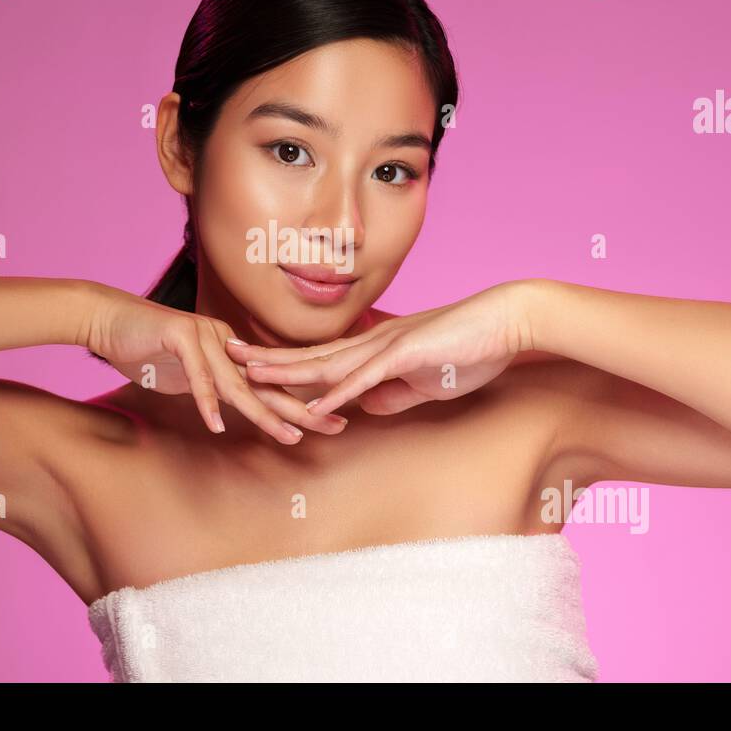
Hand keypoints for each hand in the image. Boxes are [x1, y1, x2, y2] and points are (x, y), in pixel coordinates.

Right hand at [81, 284, 347, 442]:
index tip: (332, 421)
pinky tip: (216, 425)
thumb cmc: (145, 348)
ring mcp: (204, 336)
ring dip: (263, 413)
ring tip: (289, 437)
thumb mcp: (185, 375)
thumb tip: (230, 407)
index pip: (270, 384)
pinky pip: (197, 376)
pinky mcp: (179, 336)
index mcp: (230, 352)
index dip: (301, 405)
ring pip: (238, 383)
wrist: (108, 319)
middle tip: (337, 425)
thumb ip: (211, 388)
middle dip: (303, 408)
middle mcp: (224, 342)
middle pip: (267, 383)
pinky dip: (206, 402)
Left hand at [224, 281, 534, 417]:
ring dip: (289, 371)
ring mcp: (387, 345)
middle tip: (224, 356)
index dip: (283, 362)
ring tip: (252, 377)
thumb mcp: (424, 381)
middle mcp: (373, 341)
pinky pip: (366, 376)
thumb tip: (364, 410)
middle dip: (267, 358)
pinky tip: (315, 402)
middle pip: (310, 354)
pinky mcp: (407, 353)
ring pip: (328, 362)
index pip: (320, 359)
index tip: (249, 366)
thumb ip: (394, 393)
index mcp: (375, 348)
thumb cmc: (470, 348)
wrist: (505, 320)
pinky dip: (339, 391)